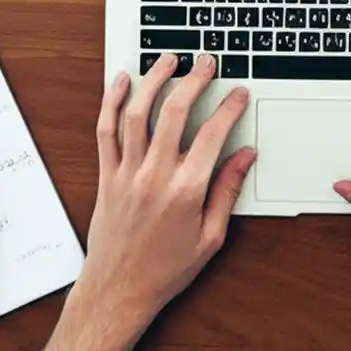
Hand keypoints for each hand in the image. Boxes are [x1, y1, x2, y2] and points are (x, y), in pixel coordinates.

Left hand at [28, 52, 254, 350]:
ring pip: (137, 114)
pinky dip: (111, 102)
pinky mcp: (106, 176)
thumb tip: (244, 157)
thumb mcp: (211, 237)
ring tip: (167, 60)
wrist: (118, 290)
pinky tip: (121, 82)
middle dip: (193, 82)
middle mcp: (153, 177)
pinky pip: (106, 131)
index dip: (229, 108)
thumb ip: (227, 191)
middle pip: (174, 114)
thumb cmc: (165, 270)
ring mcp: (126, 174)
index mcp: (185, 192)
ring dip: (153, 81)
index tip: (238, 94)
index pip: (212, 136)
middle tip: (206, 63)